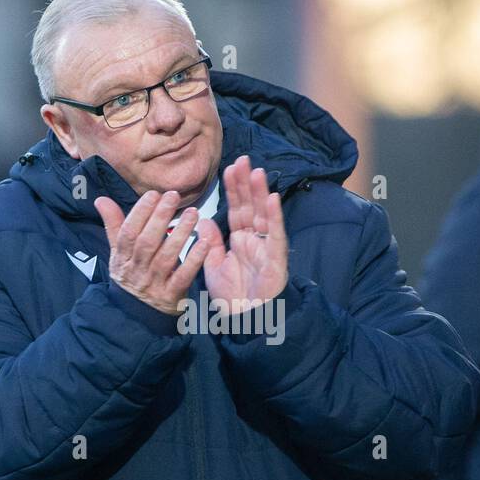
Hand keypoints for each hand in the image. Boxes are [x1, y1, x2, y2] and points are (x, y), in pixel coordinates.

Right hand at [95, 189, 210, 314]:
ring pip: (166, 257)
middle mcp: (136, 270)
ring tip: (193, 214)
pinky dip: (194, 259)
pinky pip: (183, 276)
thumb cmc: (131, 275)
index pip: (128, 233)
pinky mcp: (171, 296)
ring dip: (180, 234)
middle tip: (173, 196)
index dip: (139, 213)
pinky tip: (204, 243)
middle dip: (159, 218)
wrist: (135, 315)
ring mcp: (154, 284)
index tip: (153, 194)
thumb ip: (113, 225)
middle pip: (146, 243)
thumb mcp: (118, 253)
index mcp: (122, 258)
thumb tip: (101, 199)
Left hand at [198, 155, 287, 312]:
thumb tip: (203, 220)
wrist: (245, 321)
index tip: (229, 168)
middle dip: (246, 183)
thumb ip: (210, 243)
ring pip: (264, 214)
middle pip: (250, 206)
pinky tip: (271, 197)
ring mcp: (266, 246)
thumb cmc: (232, 297)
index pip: (236, 209)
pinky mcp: (276, 257)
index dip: (233, 189)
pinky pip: (275, 233)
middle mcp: (254, 239)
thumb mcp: (213, 266)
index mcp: (239, 240)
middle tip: (242, 159)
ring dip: (260, 193)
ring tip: (256, 171)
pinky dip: (274, 216)